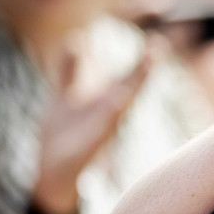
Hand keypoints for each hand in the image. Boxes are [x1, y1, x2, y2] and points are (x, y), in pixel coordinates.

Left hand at [33, 47, 151, 213]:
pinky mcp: (90, 145)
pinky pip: (104, 128)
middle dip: (144, 69)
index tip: (157, 43)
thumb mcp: (62, 95)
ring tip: (149, 66)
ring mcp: (102, 130)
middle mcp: (109, 114)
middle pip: (130, 87)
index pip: (128, 77)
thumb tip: (76, 38)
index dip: (142, 61)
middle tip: (158, 47)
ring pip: (123, 104)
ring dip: (135, 87)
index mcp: (106, 102)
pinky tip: (120, 99)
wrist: (54, 174)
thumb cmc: (63, 137)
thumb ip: (70, 68)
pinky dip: (112, 114)